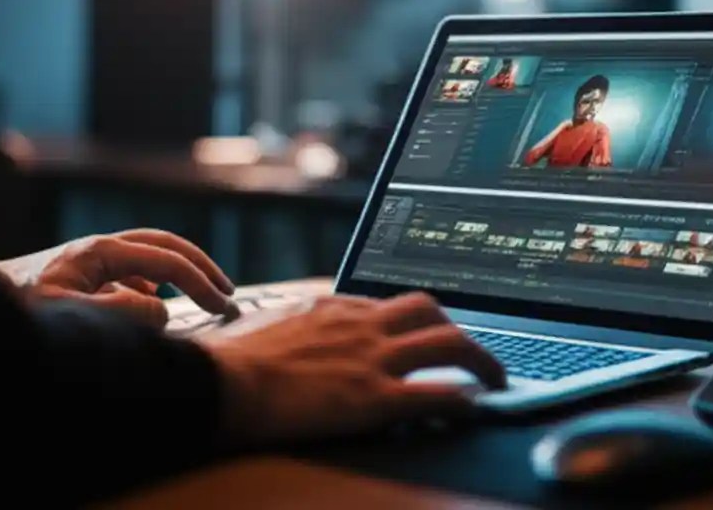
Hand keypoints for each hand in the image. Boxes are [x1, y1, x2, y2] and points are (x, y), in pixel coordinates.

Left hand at [0, 229, 236, 327]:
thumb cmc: (17, 312)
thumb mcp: (69, 315)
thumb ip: (121, 312)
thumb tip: (160, 307)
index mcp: (99, 251)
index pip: (166, 261)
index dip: (200, 283)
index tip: (223, 308)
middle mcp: (99, 248)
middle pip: (165, 244)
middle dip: (201, 265)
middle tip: (227, 292)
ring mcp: (91, 260)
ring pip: (150, 254)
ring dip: (180, 271)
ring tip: (202, 294)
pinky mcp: (82, 274)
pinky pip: (130, 272)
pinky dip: (154, 283)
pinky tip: (155, 305)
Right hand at [198, 291, 506, 444]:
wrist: (217, 383)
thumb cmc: (229, 360)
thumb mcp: (267, 322)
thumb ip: (292, 321)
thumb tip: (286, 322)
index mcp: (336, 308)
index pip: (392, 304)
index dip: (418, 322)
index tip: (428, 335)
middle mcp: (362, 325)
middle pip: (431, 311)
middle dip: (459, 330)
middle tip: (473, 353)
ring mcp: (372, 359)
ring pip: (450, 343)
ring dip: (481, 361)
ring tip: (495, 379)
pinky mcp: (373, 398)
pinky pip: (437, 393)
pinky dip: (464, 400)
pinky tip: (474, 408)